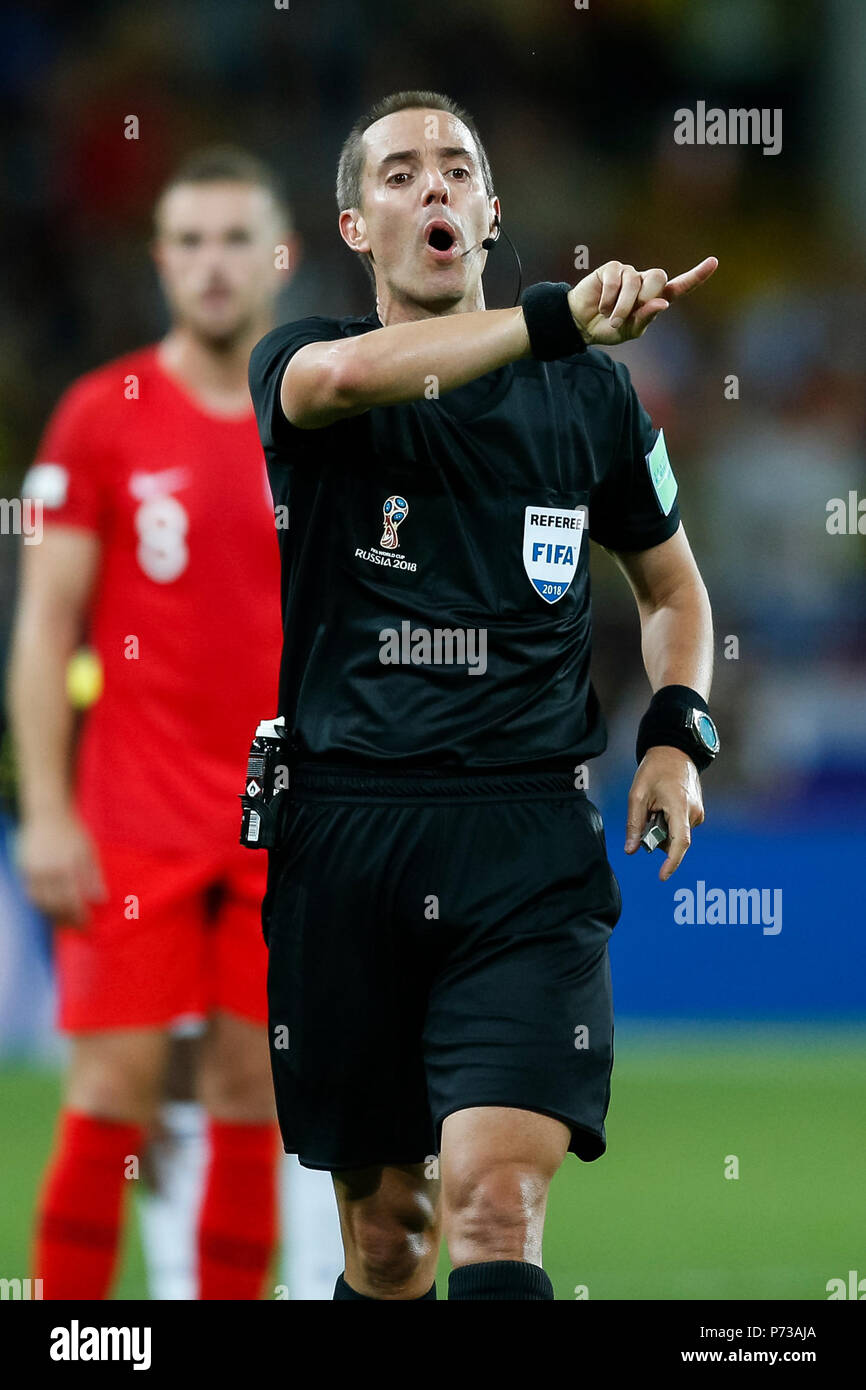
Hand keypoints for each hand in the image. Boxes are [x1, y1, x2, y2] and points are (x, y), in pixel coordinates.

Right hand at [14, 808, 107, 926]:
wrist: (47, 815)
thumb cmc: (72, 833)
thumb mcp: (88, 850)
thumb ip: (93, 875)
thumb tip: (101, 900)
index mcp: (68, 864)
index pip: (73, 899)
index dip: (79, 916)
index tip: (88, 926)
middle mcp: (49, 869)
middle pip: (56, 904)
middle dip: (68, 920)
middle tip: (79, 929)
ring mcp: (33, 869)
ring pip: (41, 902)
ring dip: (53, 916)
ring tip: (66, 923)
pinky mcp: (23, 869)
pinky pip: (31, 894)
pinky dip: (41, 905)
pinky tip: (51, 910)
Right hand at [568, 257, 717, 345]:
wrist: (581, 324)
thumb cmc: (607, 328)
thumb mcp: (629, 331)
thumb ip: (645, 318)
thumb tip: (662, 302)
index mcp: (654, 299)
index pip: (679, 287)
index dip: (696, 276)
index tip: (714, 262)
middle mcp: (644, 282)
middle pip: (658, 276)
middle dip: (644, 297)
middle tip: (628, 314)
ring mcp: (628, 273)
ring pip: (634, 282)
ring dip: (621, 306)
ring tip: (610, 317)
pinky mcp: (611, 269)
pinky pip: (615, 279)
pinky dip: (608, 298)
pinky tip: (601, 305)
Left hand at [624, 746, 704, 880]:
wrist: (675, 751)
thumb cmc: (655, 769)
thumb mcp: (638, 795)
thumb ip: (634, 824)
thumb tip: (631, 850)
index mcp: (680, 807)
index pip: (680, 843)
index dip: (672, 862)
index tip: (662, 876)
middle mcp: (694, 813)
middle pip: (673, 840)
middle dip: (657, 837)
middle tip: (646, 815)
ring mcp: (698, 813)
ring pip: (676, 835)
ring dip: (662, 829)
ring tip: (655, 805)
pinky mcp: (697, 812)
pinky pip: (680, 827)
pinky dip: (668, 823)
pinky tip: (662, 805)